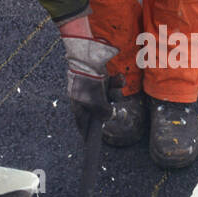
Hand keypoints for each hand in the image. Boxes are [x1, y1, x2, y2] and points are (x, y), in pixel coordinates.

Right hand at [60, 16, 118, 131]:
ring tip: (114, 85)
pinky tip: (118, 78)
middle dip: (110, 107)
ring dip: (115, 92)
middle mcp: (84, 96)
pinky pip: (111, 84)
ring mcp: (93, 86)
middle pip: (99, 110)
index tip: (89, 142)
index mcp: (78, 104)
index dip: (87, 132)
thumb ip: (104, 113)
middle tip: (119, 111)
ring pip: (109, 96)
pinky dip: (116, 82)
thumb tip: (110, 116)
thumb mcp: (97, 102)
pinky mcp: (101, 76)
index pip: (81, 123)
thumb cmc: (89, 80)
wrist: (88, 54)